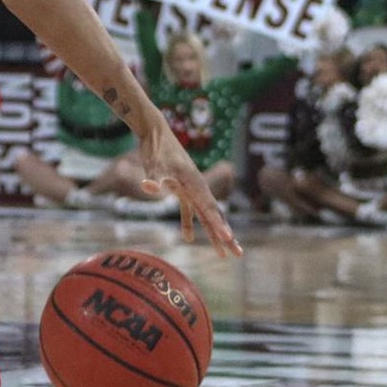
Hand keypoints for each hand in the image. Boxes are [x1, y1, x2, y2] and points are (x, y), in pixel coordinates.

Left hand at [137, 129, 243, 255]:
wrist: (155, 132)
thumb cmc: (156, 148)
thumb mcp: (153, 164)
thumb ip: (153, 178)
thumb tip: (148, 187)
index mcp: (195, 182)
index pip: (208, 208)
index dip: (218, 224)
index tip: (228, 239)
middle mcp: (197, 187)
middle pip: (214, 215)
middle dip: (226, 235)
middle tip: (238, 254)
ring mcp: (190, 188)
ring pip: (205, 215)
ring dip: (213, 233)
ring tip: (222, 253)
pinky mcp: (181, 188)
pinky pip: (189, 209)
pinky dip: (188, 222)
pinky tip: (187, 237)